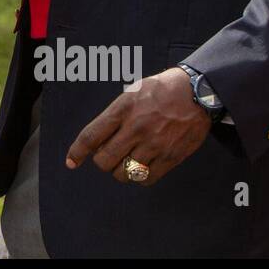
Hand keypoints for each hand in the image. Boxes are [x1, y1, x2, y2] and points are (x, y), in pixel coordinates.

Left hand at [65, 67, 210, 185]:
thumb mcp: (131, 92)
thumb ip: (114, 115)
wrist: (197, 92)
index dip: (77, 152)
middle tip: (110, 155)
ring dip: (121, 170)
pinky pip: (146, 179)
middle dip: (102, 161)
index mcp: (122, 109)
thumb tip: (98, 140)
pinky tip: (143, 167)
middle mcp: (136, 128)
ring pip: (124, 173)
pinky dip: (141, 177)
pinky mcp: (170, 156)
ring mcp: (154, 144)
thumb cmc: (161, 90)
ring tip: (128, 160)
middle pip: (105, 160)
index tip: (71, 162)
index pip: (91, 136)